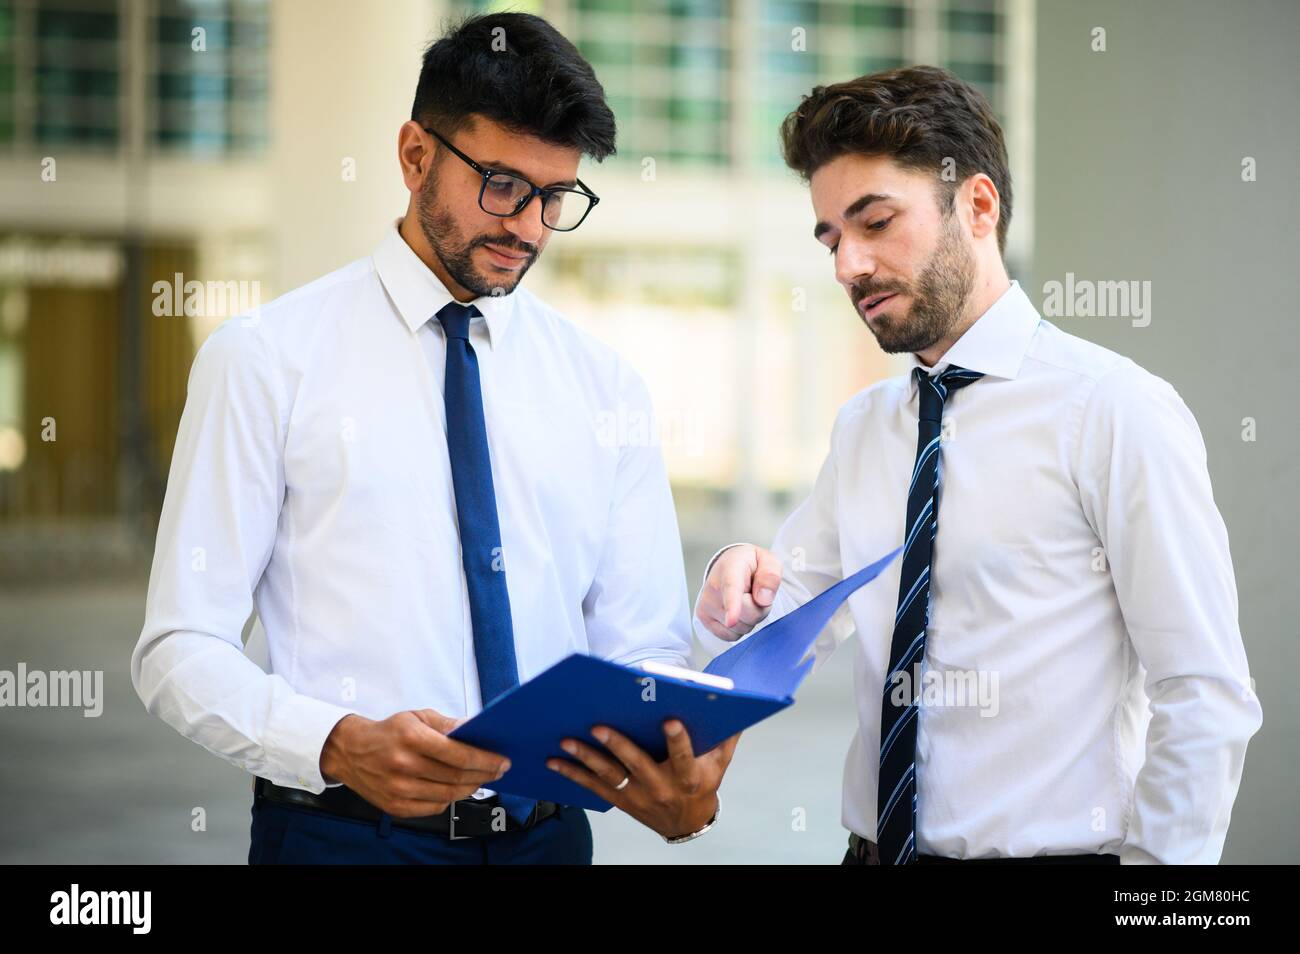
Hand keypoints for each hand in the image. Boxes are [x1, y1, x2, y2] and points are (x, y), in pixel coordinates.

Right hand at [319, 710, 509, 817]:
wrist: (350, 751)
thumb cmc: (388, 731)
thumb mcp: (417, 716)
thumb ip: (448, 724)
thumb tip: (475, 729)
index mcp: (411, 737)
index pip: (458, 754)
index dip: (485, 760)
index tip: (501, 760)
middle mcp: (404, 764)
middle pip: (456, 776)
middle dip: (484, 774)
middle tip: (498, 770)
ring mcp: (398, 789)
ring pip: (448, 794)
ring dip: (471, 788)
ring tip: (481, 779)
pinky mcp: (395, 806)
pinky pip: (434, 807)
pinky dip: (451, 799)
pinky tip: (458, 789)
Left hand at [546, 720, 739, 838]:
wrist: (687, 823)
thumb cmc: (702, 785)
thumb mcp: (720, 763)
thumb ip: (726, 735)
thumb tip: (732, 704)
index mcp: (688, 777)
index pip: (683, 758)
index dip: (677, 740)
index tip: (670, 720)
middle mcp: (660, 788)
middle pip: (637, 765)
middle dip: (617, 745)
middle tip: (599, 726)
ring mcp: (637, 796)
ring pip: (609, 776)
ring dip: (586, 758)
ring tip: (567, 740)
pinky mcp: (620, 800)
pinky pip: (593, 787)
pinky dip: (572, 774)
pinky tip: (555, 761)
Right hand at [696, 543, 782, 640]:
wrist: (728, 567)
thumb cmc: (750, 565)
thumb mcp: (768, 560)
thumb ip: (770, 576)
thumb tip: (763, 600)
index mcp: (730, 569)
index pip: (731, 589)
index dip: (732, 606)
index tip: (731, 620)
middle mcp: (713, 587)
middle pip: (747, 615)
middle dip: (760, 609)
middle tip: (756, 594)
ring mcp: (706, 605)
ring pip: (740, 628)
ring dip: (749, 619)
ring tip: (744, 600)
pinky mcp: (703, 618)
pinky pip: (731, 636)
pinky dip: (738, 627)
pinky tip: (736, 611)